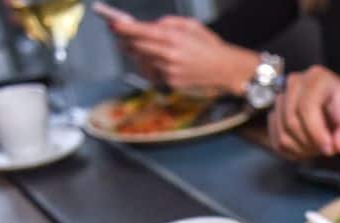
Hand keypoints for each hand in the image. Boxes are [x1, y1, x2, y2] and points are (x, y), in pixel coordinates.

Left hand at [106, 16, 258, 95]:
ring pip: (141, 60)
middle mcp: (169, 55)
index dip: (125, 28)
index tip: (113, 24)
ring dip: (136, 53)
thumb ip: (169, 23)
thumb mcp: (192, 25)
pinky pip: (151, 72)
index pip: (142, 32)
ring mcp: (169, 71)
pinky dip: (149, 65)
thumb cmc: (210, 46)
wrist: (226, 70)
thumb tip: (150, 26)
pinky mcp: (171, 83)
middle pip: (137, 47)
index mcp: (174, 38)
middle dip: (126, 40)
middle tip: (119, 34)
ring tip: (136, 46)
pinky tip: (154, 60)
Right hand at [269, 65, 339, 159]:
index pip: (307, 107)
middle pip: (292, 122)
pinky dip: (294, 152)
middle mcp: (295, 83)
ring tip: (320, 146)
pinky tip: (309, 147)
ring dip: (303, 149)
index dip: (316, 133)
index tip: (331, 150)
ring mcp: (281, 99)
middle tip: (329, 149)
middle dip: (311, 143)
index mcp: (317, 78)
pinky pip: (277, 142)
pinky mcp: (275, 116)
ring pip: (283, 134)